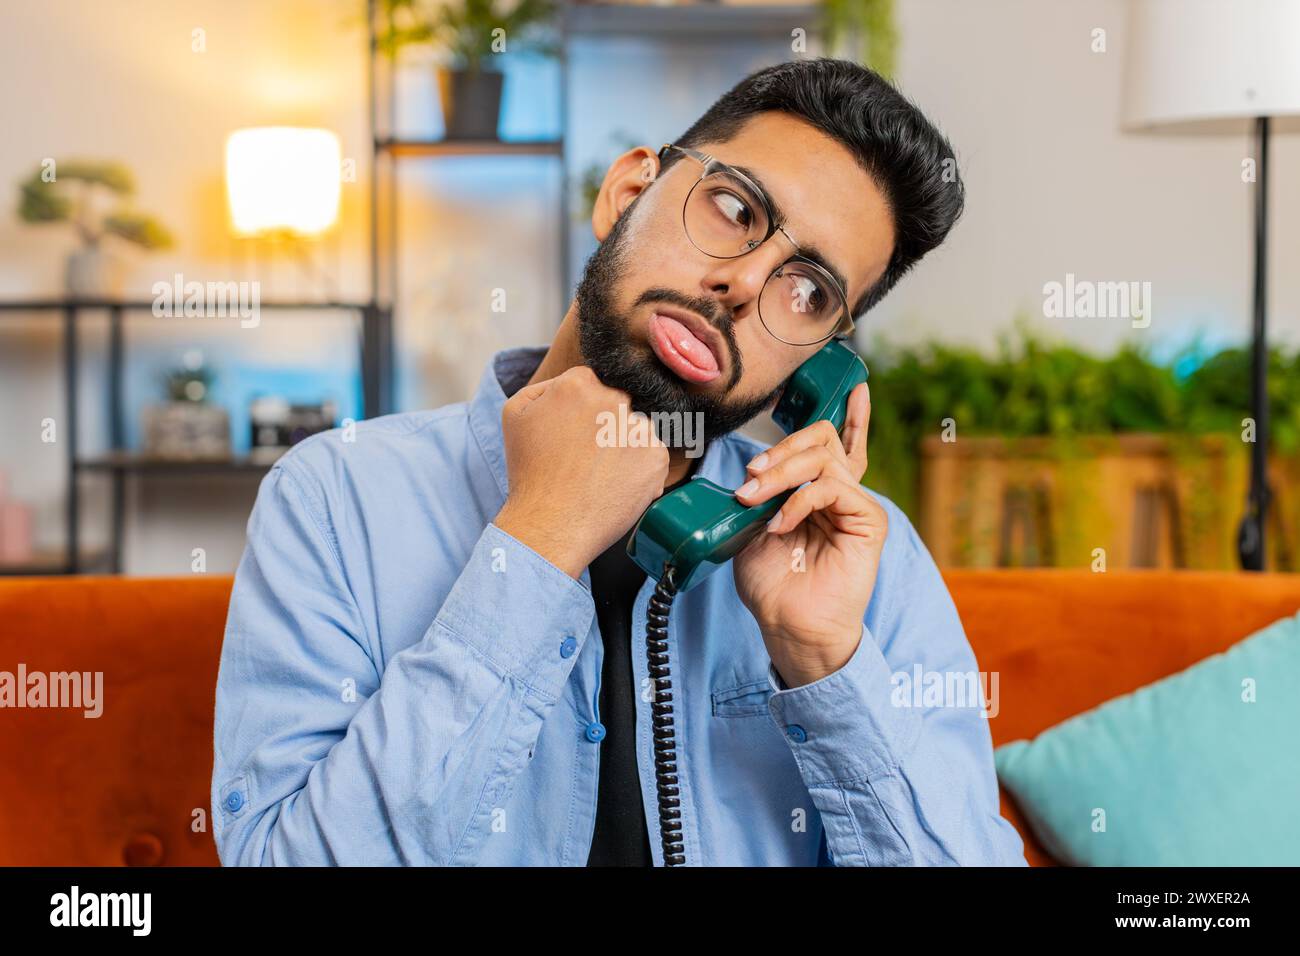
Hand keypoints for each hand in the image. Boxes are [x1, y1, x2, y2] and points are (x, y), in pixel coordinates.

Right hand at [494, 365, 669, 578]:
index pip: (591, 384)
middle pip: (616, 404)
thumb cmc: (530, 472)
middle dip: (604, 425)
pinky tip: (615, 485)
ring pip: (635, 429)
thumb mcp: (515, 414)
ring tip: (599, 474)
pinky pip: (652, 456)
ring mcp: (639, 429)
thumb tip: (569, 382)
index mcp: (579, 383)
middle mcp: (614, 400)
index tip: (574, 435)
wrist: (551, 523)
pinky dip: (638, 470)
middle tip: (585, 457)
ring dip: (623, 446)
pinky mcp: (656, 458)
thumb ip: (545, 387)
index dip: (581, 411)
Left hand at [731, 382, 885, 686]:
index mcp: (818, 491)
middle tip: (751, 476)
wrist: (788, 625)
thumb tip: (752, 467)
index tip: (852, 385)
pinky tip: (780, 524)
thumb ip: (761, 492)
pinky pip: (832, 488)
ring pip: (822, 459)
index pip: (837, 441)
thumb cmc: (771, 582)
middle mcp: (842, 492)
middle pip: (821, 440)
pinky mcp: (868, 521)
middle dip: (781, 450)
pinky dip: (799, 501)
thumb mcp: (751, 526)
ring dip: (780, 475)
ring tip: (754, 500)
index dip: (848, 413)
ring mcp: (857, 505)